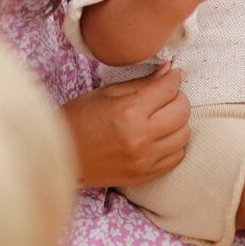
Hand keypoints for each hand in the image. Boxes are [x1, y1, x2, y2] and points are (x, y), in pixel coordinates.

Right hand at [59, 64, 190, 187]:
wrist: (60, 156)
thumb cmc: (79, 119)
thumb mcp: (106, 93)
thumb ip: (141, 82)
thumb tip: (169, 70)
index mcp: (129, 111)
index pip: (169, 89)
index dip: (174, 78)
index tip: (172, 76)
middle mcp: (140, 136)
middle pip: (182, 111)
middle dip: (178, 98)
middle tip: (166, 96)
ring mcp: (144, 159)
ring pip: (184, 134)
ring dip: (178, 122)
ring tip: (163, 117)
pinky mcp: (144, 175)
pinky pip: (176, 157)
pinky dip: (173, 144)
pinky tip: (160, 137)